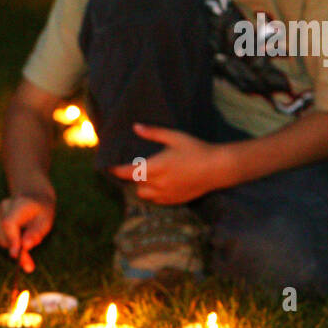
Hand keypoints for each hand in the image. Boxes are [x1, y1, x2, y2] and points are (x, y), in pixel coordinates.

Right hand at [0, 194, 54, 272]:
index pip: (9, 223)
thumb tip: (25, 246)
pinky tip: (18, 240)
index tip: (16, 256)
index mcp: (19, 204)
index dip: (11, 240)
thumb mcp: (45, 222)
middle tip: (29, 266)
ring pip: (0, 240)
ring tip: (27, 250)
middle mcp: (3, 207)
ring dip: (13, 249)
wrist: (32, 200)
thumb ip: (35, 234)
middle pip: (3, 234)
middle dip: (16, 251)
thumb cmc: (41, 213)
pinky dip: (9, 245)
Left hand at [108, 123, 230, 204]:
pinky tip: (158, 184)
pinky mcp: (174, 200)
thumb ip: (154, 133)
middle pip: (133, 183)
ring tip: (145, 176)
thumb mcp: (175, 137)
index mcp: (156, 167)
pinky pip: (156, 200)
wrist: (218, 168)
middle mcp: (158, 184)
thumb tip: (135, 127)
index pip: (127, 172)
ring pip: (143, 194)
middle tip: (130, 167)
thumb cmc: (196, 149)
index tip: (109, 165)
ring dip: (141, 186)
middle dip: (130, 176)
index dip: (115, 169)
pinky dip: (153, 193)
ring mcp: (166, 194)